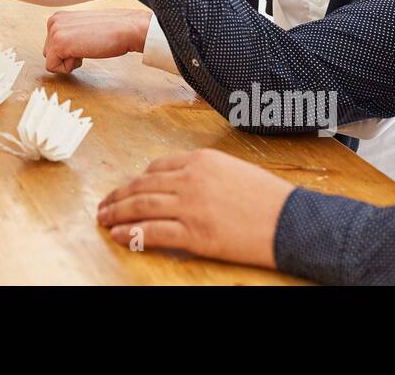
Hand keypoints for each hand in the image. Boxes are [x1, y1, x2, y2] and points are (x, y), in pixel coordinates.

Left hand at [43, 9, 151, 73]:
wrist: (127, 29)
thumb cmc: (111, 31)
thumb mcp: (83, 28)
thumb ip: (69, 34)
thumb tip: (63, 50)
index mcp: (59, 17)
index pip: (52, 45)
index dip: (70, 51)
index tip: (86, 42)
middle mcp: (53, 22)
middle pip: (49, 54)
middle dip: (67, 56)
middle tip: (87, 46)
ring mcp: (55, 32)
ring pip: (51, 61)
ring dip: (69, 61)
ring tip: (87, 48)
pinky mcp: (59, 44)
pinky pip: (53, 67)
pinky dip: (69, 68)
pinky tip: (83, 54)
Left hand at [97, 149, 295, 268]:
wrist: (291, 221)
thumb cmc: (268, 198)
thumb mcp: (232, 170)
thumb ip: (203, 173)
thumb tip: (178, 183)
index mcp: (200, 160)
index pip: (156, 167)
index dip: (136, 180)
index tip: (127, 188)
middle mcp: (190, 179)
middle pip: (142, 186)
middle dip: (118, 195)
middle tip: (104, 204)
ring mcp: (190, 206)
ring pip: (141, 207)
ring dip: (118, 213)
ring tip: (104, 219)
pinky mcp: (194, 233)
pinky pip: (153, 232)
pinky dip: (132, 233)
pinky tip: (120, 235)